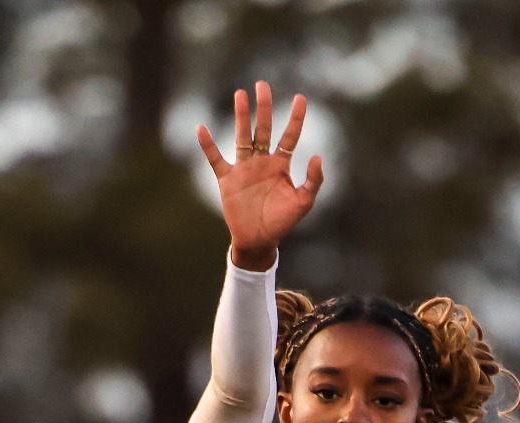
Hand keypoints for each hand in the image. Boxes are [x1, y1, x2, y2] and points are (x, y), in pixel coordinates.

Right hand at [195, 81, 323, 269]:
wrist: (259, 240)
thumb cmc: (282, 222)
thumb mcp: (303, 202)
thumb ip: (313, 181)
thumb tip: (317, 156)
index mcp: (280, 165)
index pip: (289, 136)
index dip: (296, 118)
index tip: (300, 98)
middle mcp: (261, 161)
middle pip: (263, 128)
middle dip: (263, 107)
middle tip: (262, 85)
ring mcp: (243, 168)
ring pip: (242, 136)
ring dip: (241, 117)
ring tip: (240, 95)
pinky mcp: (227, 179)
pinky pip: (215, 158)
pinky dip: (208, 145)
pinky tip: (201, 129)